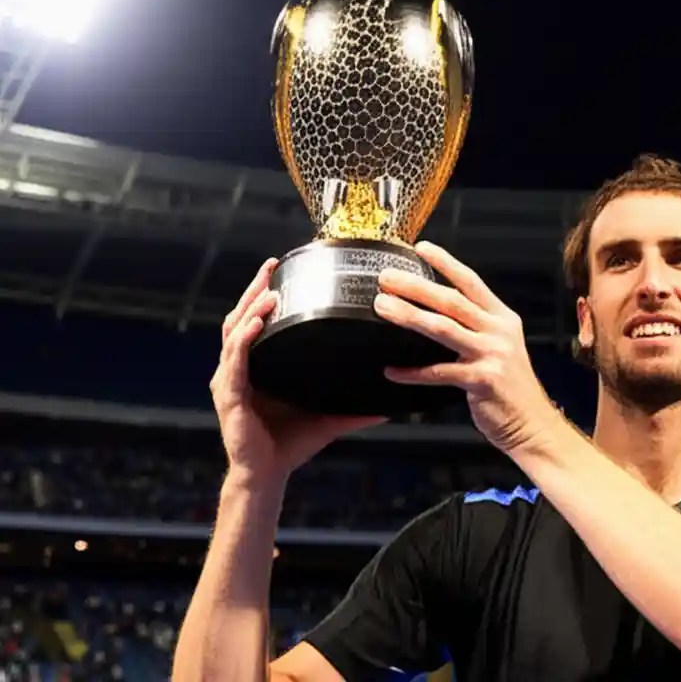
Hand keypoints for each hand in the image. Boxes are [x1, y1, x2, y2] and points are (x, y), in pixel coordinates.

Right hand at [211, 258, 386, 485]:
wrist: (267, 476)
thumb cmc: (290, 444)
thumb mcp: (328, 419)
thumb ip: (356, 410)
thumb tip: (389, 408)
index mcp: (258, 366)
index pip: (256, 321)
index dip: (264, 294)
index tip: (281, 270)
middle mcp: (238, 368)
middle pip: (241, 317)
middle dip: (255, 289)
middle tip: (273, 265)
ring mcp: (230, 380)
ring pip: (235, 332)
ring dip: (251, 307)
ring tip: (270, 289)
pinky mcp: (229, 395)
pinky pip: (235, 360)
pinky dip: (246, 339)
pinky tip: (258, 324)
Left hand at [374, 241, 559, 453]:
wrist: (532, 423)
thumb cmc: (510, 388)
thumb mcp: (501, 347)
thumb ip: (477, 329)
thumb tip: (437, 315)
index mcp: (502, 319)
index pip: (471, 282)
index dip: (446, 263)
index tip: (421, 248)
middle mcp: (499, 331)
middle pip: (452, 300)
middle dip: (416, 285)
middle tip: (387, 278)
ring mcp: (492, 355)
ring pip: (443, 328)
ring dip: (409, 316)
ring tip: (382, 307)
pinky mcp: (482, 380)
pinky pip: (440, 373)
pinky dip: (413, 372)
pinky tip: (393, 371)